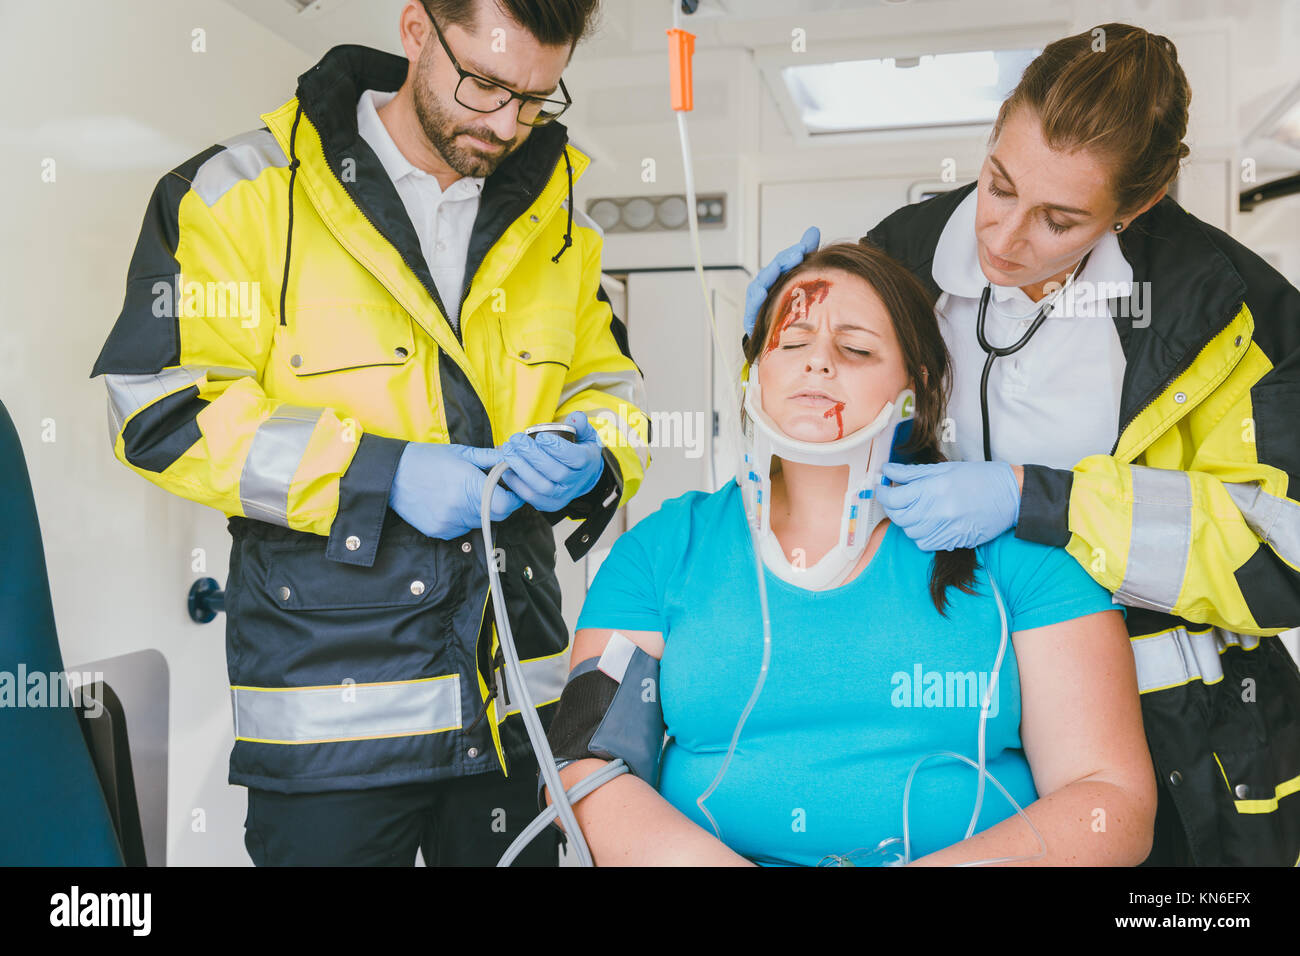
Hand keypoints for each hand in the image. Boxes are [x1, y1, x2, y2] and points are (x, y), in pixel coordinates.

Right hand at [389, 441, 524, 538]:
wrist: (392, 474)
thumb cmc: (427, 459)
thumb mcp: (462, 452)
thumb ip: (490, 458)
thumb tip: (512, 459)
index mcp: (470, 486)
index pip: (506, 505)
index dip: (514, 498)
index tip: (513, 490)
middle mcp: (461, 509)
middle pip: (497, 516)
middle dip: (500, 504)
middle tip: (493, 490)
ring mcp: (450, 523)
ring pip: (479, 523)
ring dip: (480, 511)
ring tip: (464, 493)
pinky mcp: (439, 531)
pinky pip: (462, 529)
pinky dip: (463, 518)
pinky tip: (449, 502)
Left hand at [495, 412, 604, 512]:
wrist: (582, 478)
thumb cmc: (580, 452)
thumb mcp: (586, 436)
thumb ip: (580, 424)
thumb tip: (575, 417)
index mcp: (586, 463)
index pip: (574, 458)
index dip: (557, 448)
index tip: (540, 437)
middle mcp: (575, 482)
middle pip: (555, 472)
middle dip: (533, 455)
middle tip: (517, 440)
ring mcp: (562, 495)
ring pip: (541, 486)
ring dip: (522, 468)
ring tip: (509, 452)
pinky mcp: (549, 503)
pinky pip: (531, 496)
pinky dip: (517, 484)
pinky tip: (507, 469)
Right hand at [743, 226, 819, 337]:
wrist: (778, 333)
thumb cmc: (789, 303)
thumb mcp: (799, 275)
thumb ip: (804, 252)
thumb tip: (813, 230)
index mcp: (775, 276)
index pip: (782, 261)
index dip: (792, 253)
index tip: (805, 247)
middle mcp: (764, 286)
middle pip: (772, 271)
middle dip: (784, 261)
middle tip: (798, 254)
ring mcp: (757, 301)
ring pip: (760, 285)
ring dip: (769, 275)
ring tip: (778, 268)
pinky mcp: (752, 319)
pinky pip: (752, 308)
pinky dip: (756, 300)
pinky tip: (762, 293)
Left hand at [875, 460, 1021, 551]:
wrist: (1010, 495)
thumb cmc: (979, 478)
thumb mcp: (944, 468)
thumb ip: (912, 473)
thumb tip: (888, 472)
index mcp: (933, 490)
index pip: (894, 498)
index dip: (883, 494)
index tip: (882, 488)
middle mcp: (937, 512)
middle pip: (899, 517)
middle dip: (892, 508)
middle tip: (896, 498)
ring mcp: (946, 529)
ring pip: (910, 533)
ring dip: (907, 522)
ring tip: (916, 510)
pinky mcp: (954, 541)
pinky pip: (925, 544)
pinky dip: (921, 535)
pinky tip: (928, 523)